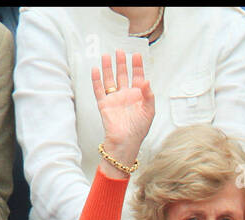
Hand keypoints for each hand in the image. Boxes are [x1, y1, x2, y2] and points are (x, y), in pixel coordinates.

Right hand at [91, 50, 154, 169]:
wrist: (125, 143)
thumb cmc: (139, 130)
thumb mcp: (149, 111)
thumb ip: (148, 95)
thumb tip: (146, 81)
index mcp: (137, 96)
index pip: (137, 77)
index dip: (137, 66)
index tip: (136, 55)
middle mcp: (125, 96)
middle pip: (122, 75)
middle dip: (122, 63)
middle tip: (120, 52)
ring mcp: (114, 99)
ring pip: (110, 79)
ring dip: (108, 68)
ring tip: (107, 56)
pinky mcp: (104, 105)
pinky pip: (99, 90)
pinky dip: (96, 80)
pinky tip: (96, 70)